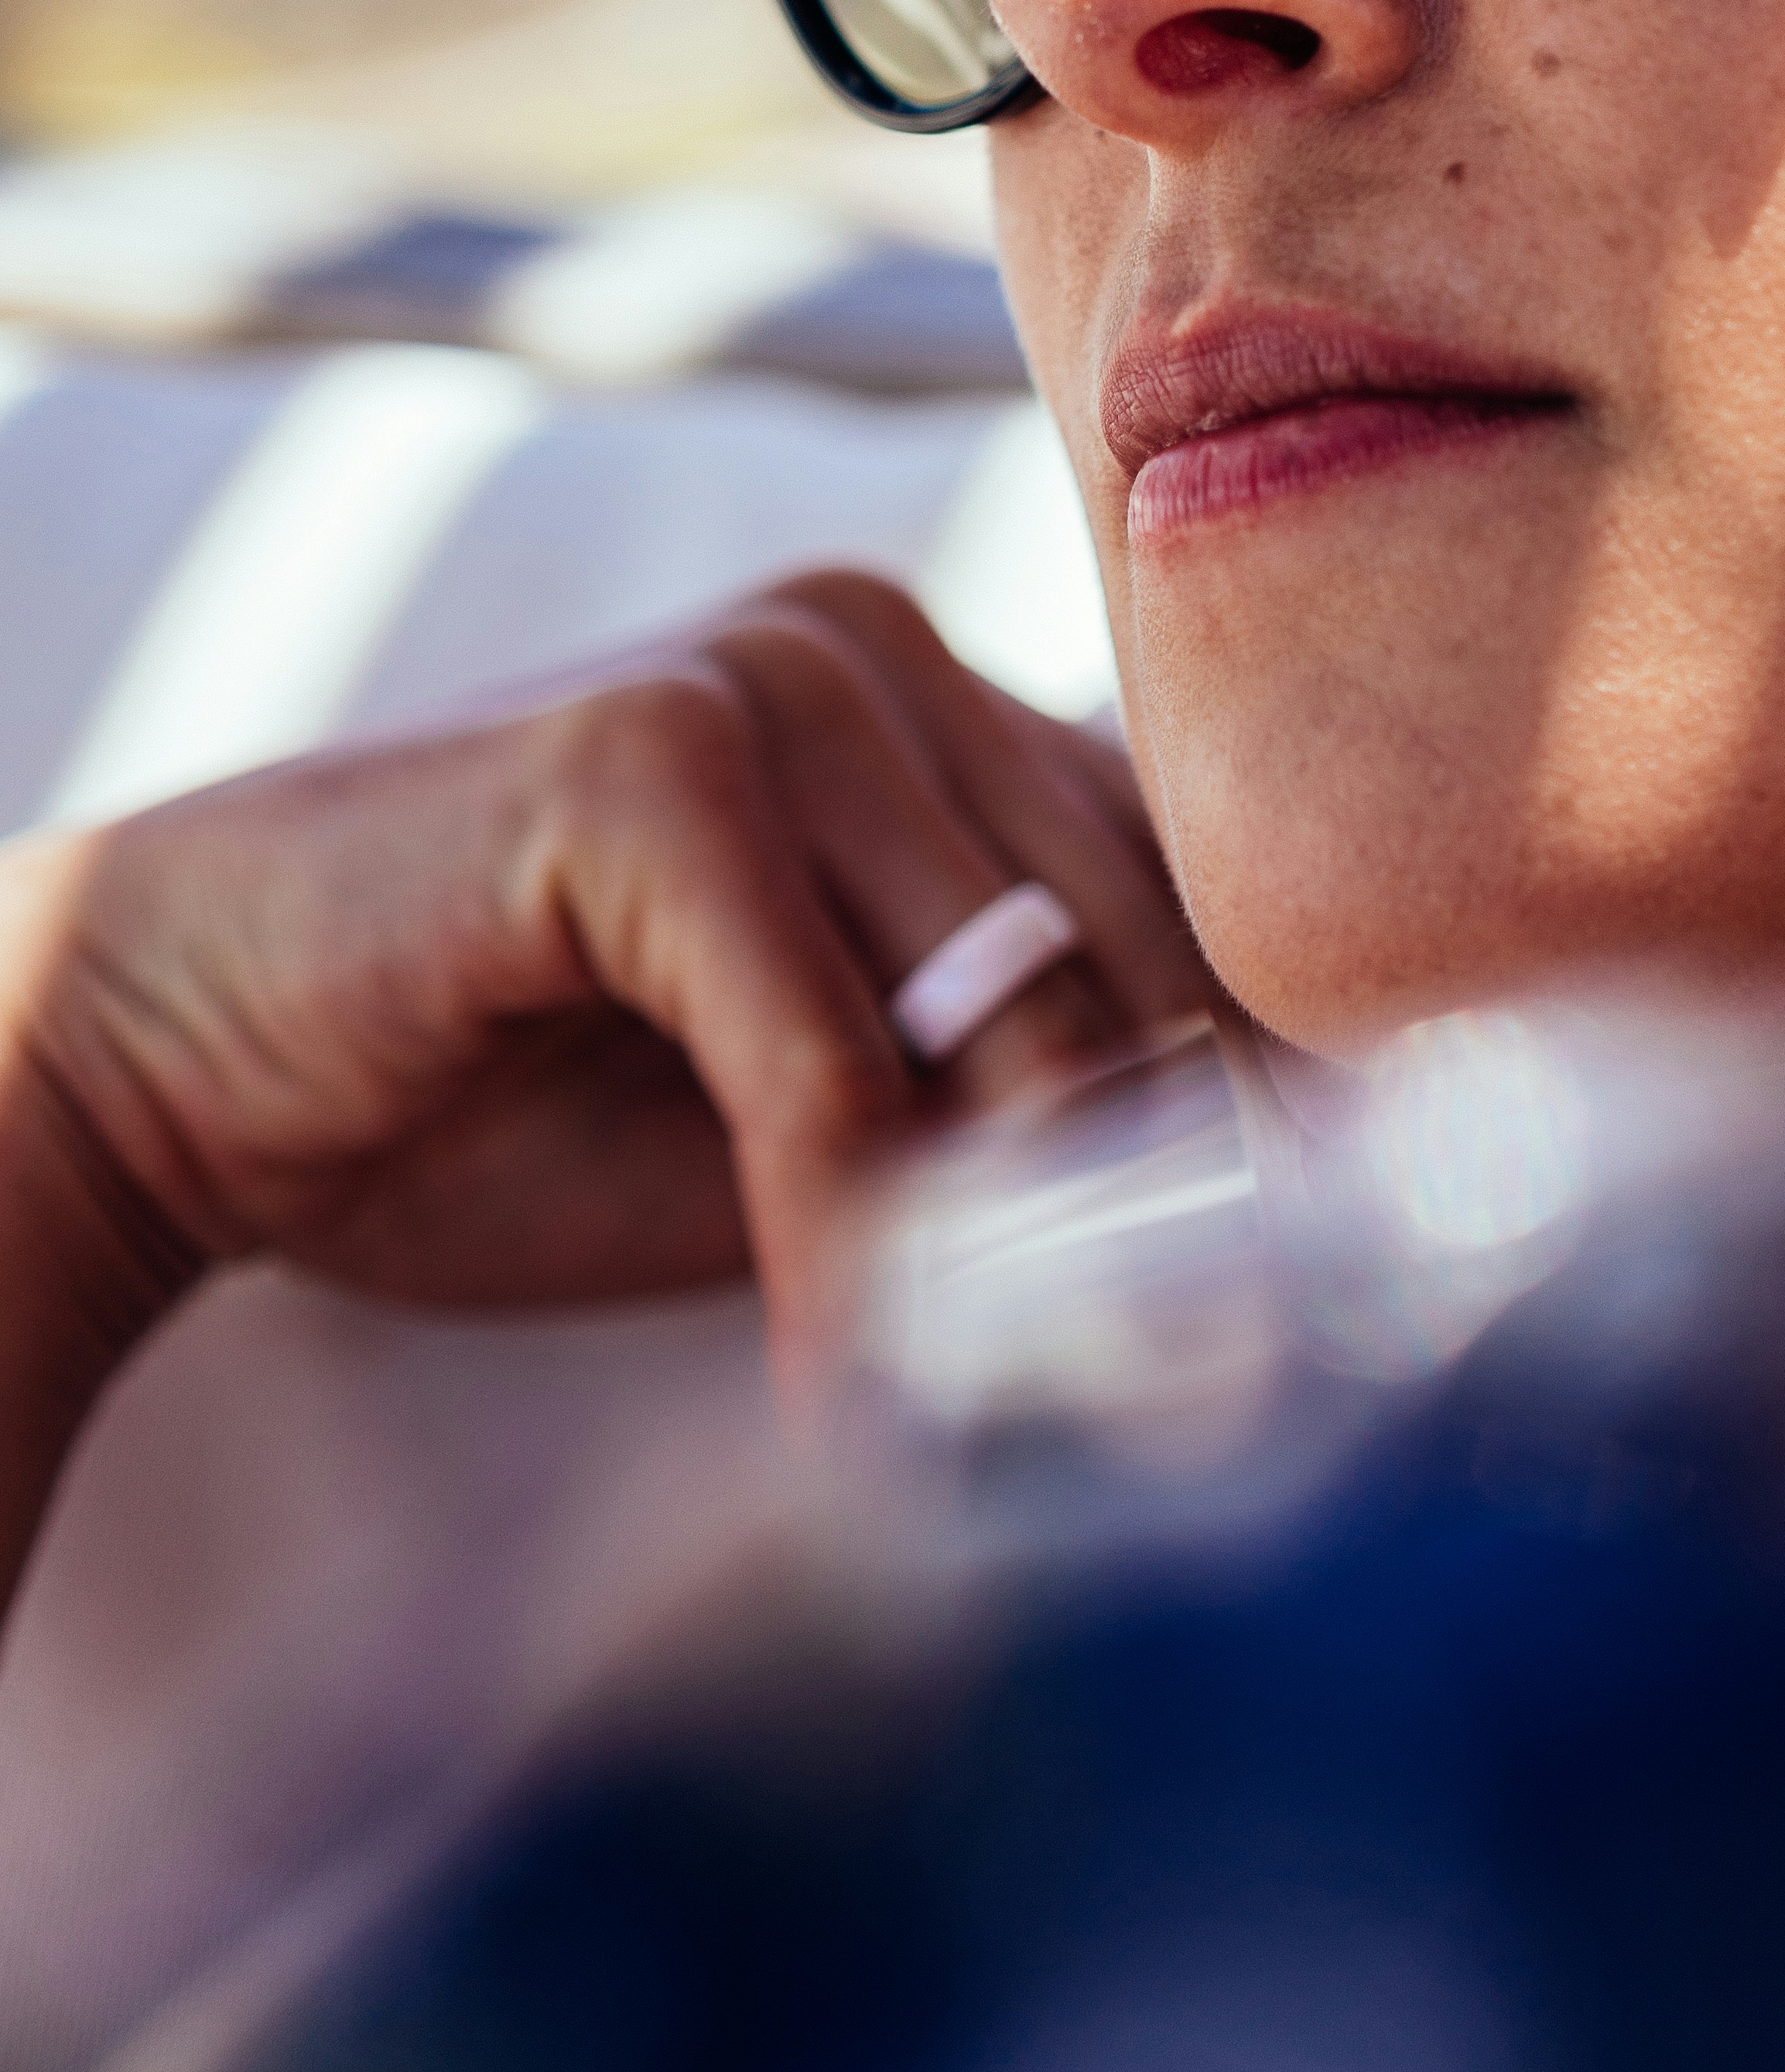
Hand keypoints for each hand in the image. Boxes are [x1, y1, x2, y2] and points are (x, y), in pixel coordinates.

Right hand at [0, 566, 1216, 1579]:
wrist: (182, 1049)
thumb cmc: (509, 1099)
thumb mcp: (810, 1108)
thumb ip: (995, 1116)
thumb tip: (1244, 1227)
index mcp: (944, 697)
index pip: (1184, 887)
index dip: (1264, 1089)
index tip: (1315, 1304)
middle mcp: (882, 641)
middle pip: (1130, 943)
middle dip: (1168, 1188)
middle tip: (1207, 1411)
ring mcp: (768, 672)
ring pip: (1004, 999)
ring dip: (1024, 1247)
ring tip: (1041, 1429)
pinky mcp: (648, 757)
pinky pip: (825, 1055)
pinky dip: (849, 1243)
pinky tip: (840, 1389)